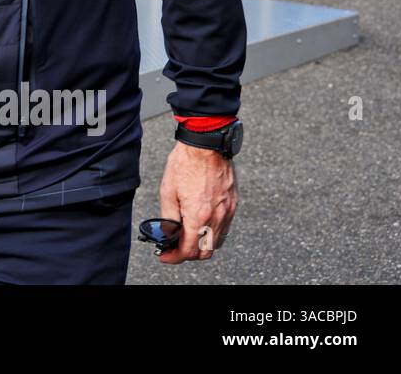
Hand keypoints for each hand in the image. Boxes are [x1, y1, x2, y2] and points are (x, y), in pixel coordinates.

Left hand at [157, 140, 237, 263]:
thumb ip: (168, 217)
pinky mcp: (234, 204)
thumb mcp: (168, 191)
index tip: (166, 255)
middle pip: (206, 251)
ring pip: (218, 242)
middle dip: (189, 254)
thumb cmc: (185, 163)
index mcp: (198, 216)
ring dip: (202, 244)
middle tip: (175, 247)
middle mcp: (217, 217)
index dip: (175, 256)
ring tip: (187, 235)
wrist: (206, 144)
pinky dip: (214, 232)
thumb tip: (167, 234)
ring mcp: (228, 211)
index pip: (189, 250)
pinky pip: (226, 227)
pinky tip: (201, 223)